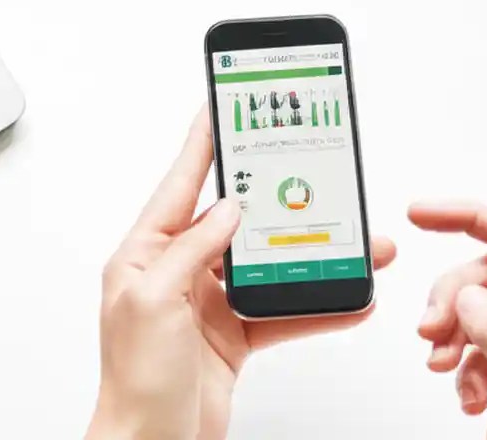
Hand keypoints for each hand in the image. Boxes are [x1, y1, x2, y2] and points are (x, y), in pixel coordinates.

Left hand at [87, 109, 395, 439]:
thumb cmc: (134, 381)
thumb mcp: (154, 301)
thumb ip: (191, 250)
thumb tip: (227, 209)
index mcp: (144, 253)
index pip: (180, 184)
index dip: (204, 143)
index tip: (221, 106)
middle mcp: (176, 271)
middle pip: (234, 221)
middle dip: (279, 201)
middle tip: (310, 171)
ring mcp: (207, 303)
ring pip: (268, 264)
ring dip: (310, 254)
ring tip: (352, 242)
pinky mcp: (233, 335)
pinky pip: (282, 309)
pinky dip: (316, 305)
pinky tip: (347, 297)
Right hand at [409, 202, 486, 439]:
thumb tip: (470, 295)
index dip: (471, 218)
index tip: (422, 214)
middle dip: (452, 298)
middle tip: (431, 331)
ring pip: (476, 306)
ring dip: (450, 332)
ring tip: (442, 364)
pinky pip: (473, 340)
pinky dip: (457, 361)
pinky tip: (463, 391)